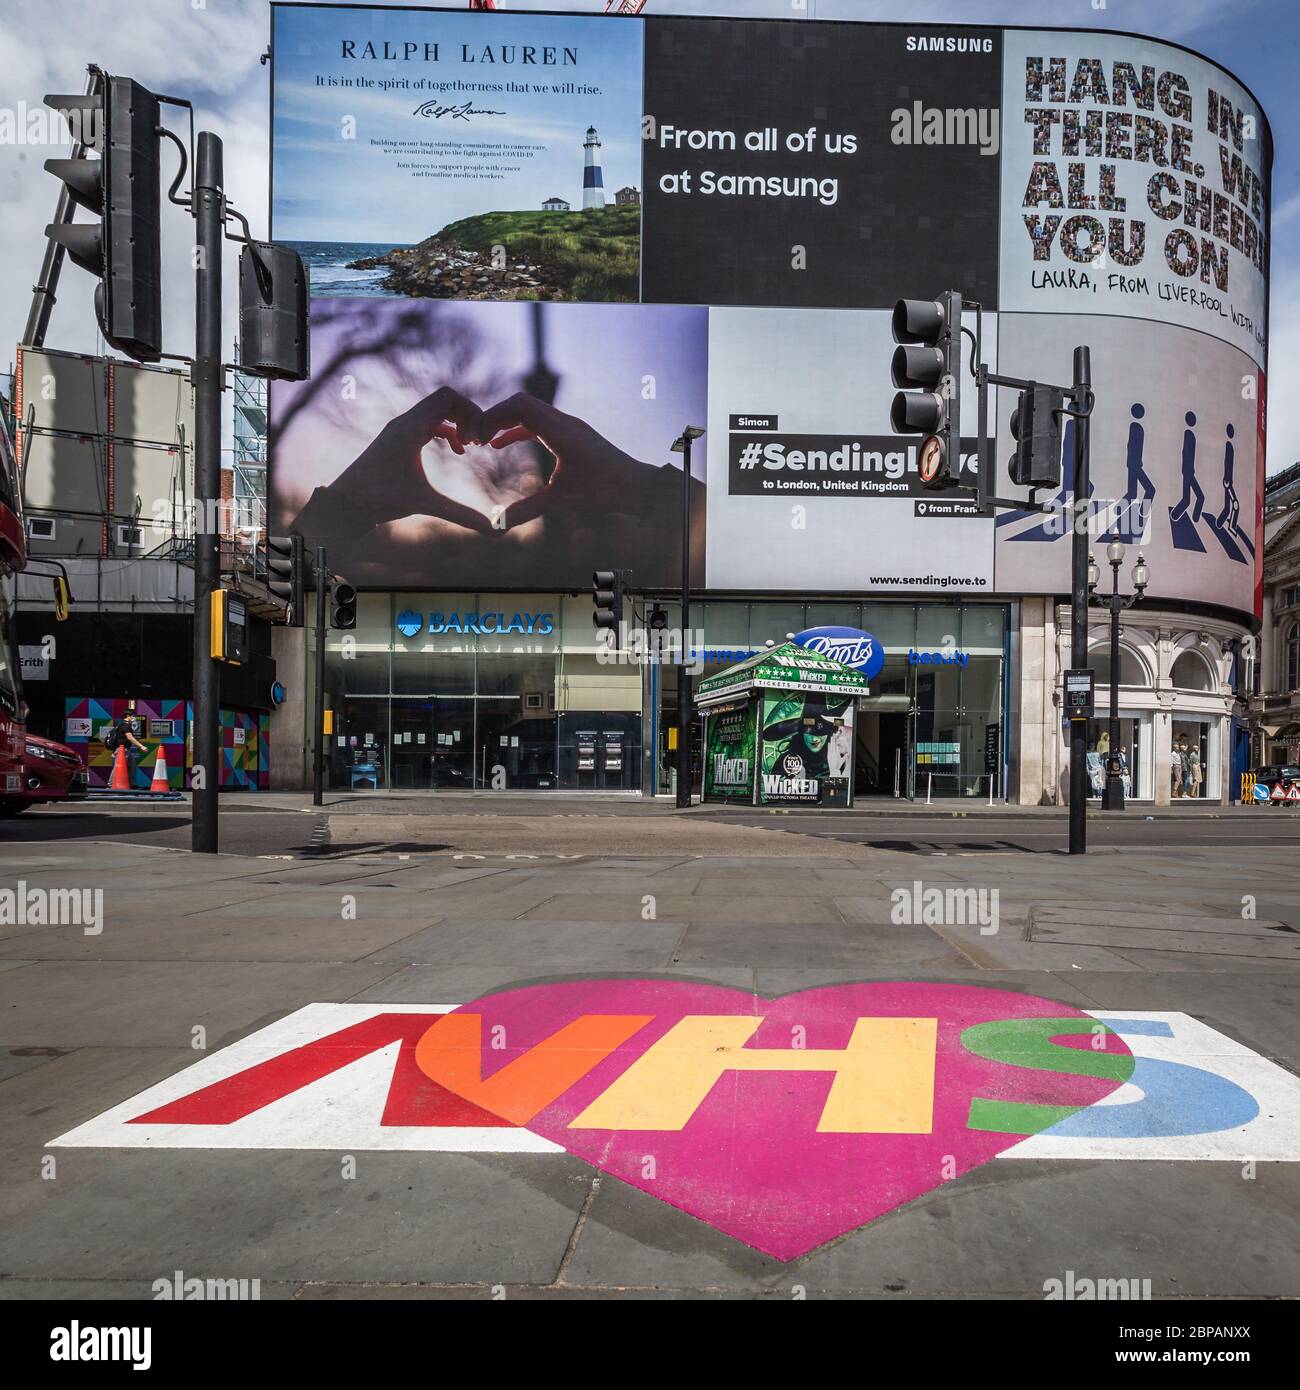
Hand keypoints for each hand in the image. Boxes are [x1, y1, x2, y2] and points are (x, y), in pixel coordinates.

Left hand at [329, 387, 493, 533]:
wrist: (346, 502)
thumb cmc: (381, 499)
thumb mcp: (425, 503)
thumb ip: (460, 514)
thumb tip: (493, 531)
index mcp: (411, 428)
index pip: (448, 397)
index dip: (471, 412)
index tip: (478, 440)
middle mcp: (405, 422)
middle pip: (445, 399)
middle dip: (467, 416)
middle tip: (478, 442)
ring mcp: (401, 428)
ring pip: (437, 410)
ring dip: (458, 422)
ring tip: (469, 447)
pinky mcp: (399, 439)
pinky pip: (429, 422)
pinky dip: (447, 430)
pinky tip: (456, 452)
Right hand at [474, 393, 654, 528]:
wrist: (637, 487)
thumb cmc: (603, 490)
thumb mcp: (562, 499)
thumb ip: (528, 509)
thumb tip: (497, 525)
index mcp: (560, 430)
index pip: (518, 406)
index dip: (493, 416)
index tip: (478, 437)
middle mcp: (565, 422)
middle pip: (522, 404)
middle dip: (495, 417)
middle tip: (476, 437)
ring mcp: (571, 426)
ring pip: (531, 412)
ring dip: (507, 422)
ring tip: (485, 441)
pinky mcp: (574, 436)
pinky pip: (540, 424)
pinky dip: (519, 431)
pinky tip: (503, 445)